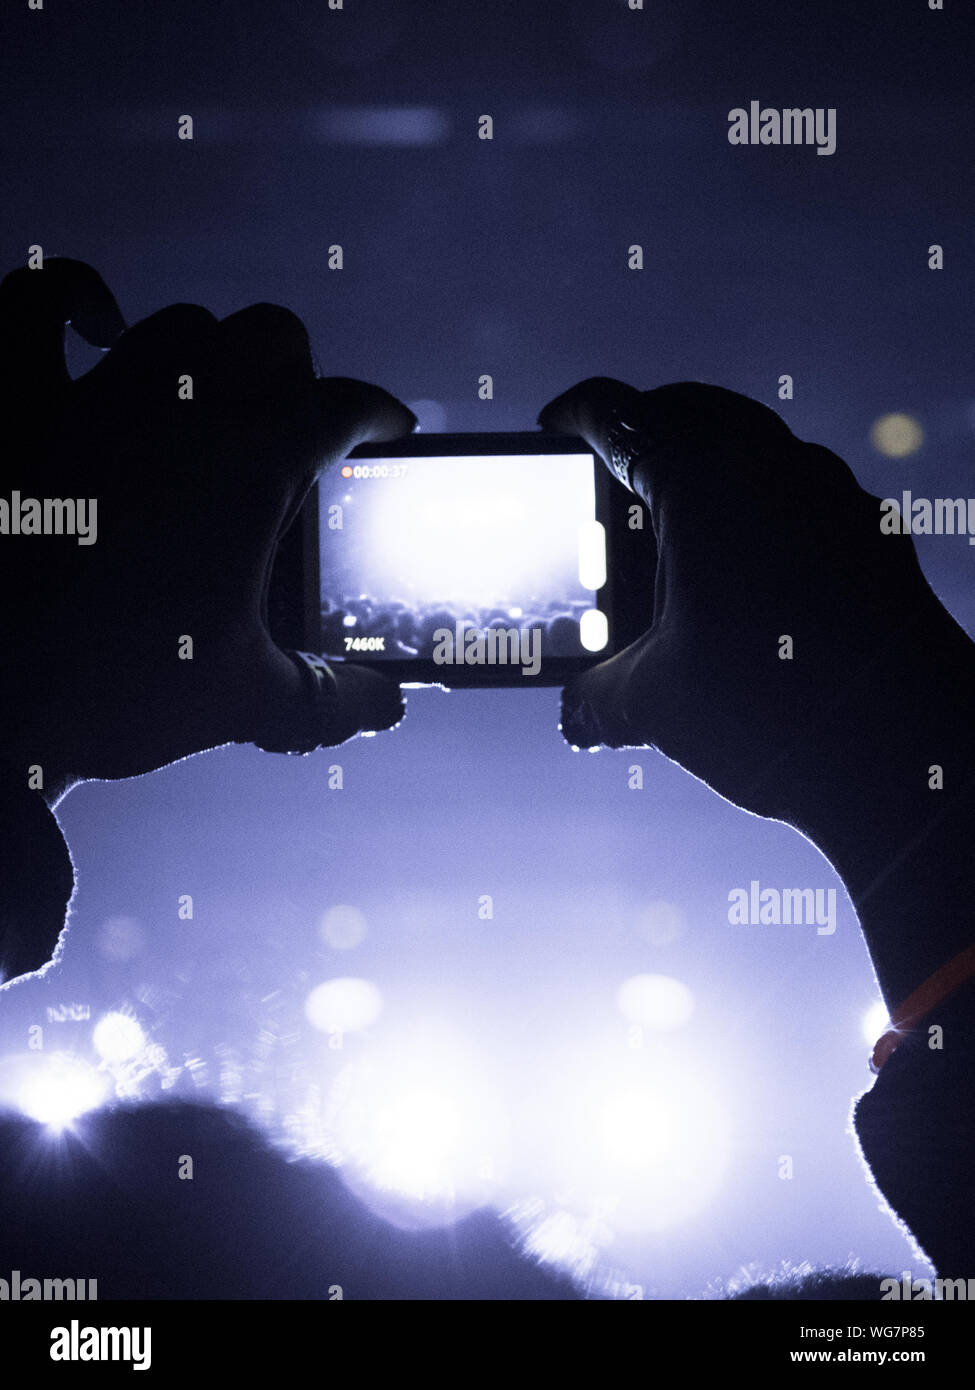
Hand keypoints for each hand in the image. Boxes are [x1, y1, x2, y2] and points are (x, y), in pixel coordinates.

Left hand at [0, 259, 416, 798]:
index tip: (387, 427)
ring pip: (179, 325)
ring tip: (215, 394)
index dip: (378, 413)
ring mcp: (94, 396)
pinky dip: (72, 302)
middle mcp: (184, 410)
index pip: (344, 406)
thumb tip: (385, 708)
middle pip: (270, 338)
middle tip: (298, 420)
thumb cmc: (117, 691)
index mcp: (254, 467)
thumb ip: (330, 701)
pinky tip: (94, 325)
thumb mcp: (245, 703)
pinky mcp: (16, 400)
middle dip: (299, 373)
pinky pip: (38, 304)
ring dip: (209, 353)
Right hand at [539, 377, 970, 824]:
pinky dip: (758, 509)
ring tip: (670, 525)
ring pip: (755, 448)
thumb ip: (598, 698)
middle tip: (609, 467)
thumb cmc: (772, 708)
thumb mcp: (655, 703)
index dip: (573, 416)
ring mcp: (835, 495)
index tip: (552, 426)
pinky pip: (801, 494)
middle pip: (693, 412)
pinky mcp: (874, 536)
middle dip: (644, 431)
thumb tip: (575, 713)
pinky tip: (742, 572)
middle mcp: (774, 464)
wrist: (909, 749)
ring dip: (707, 469)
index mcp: (703, 477)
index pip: (619, 415)